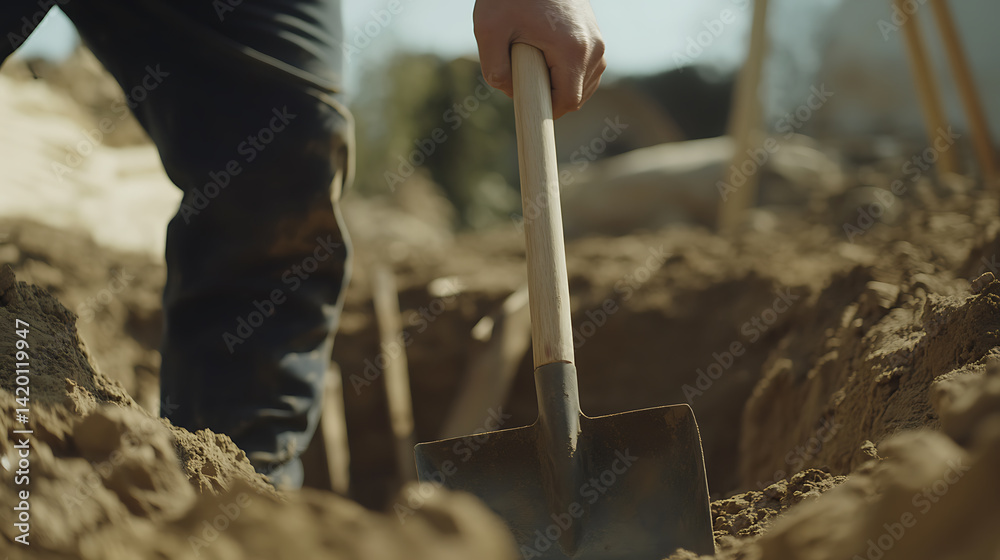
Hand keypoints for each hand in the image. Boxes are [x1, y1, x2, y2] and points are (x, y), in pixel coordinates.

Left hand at [473, 0, 605, 118]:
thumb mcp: (489, 29)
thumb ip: (493, 68)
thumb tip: (510, 92)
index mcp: (573, 50)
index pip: (567, 102)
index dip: (545, 111)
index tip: (526, 107)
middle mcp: (593, 47)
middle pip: (577, 95)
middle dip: (550, 96)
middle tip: (523, 78)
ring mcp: (598, 40)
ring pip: (584, 83)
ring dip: (559, 84)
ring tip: (533, 63)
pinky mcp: (596, 35)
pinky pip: (586, 68)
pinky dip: (567, 71)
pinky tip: (545, 59)